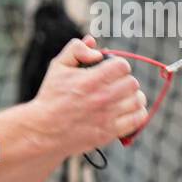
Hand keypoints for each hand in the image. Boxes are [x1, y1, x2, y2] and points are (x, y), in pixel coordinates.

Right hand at [33, 36, 148, 154]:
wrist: (43, 130)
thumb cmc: (51, 97)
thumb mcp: (58, 66)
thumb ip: (76, 49)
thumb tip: (96, 48)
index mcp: (91, 80)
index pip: (122, 66)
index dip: (118, 65)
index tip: (111, 70)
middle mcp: (102, 98)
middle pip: (132, 83)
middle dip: (125, 80)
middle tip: (117, 84)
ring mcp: (107, 117)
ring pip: (137, 100)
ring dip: (133, 96)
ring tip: (124, 97)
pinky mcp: (109, 133)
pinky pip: (137, 120)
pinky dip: (137, 114)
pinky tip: (128, 111)